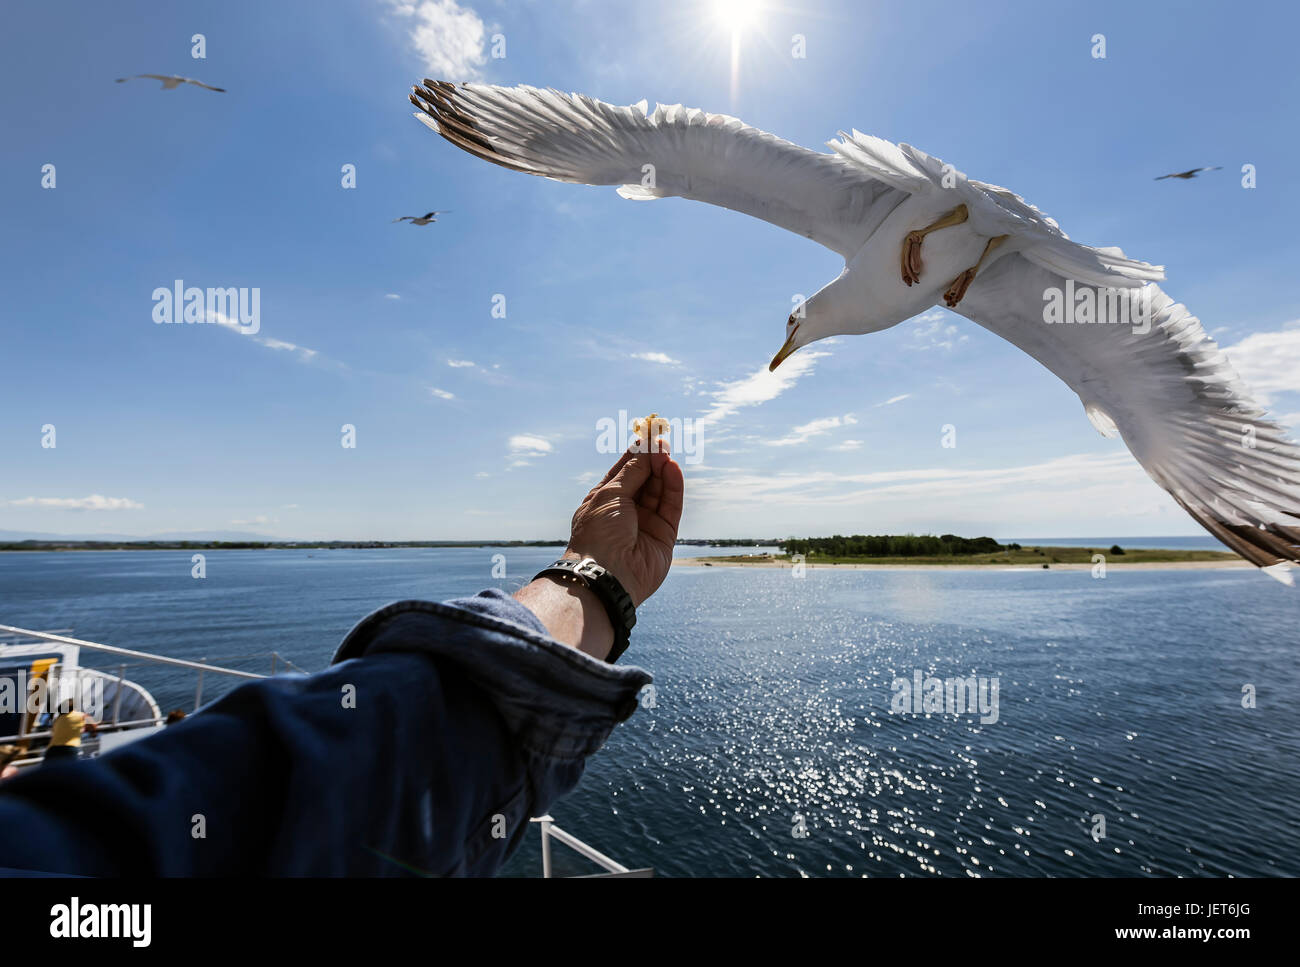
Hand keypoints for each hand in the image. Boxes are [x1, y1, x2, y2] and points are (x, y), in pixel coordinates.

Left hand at [564, 440, 684, 606]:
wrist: (606, 574)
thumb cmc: (599, 532)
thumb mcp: (610, 494)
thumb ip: (632, 471)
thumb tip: (645, 450)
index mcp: (605, 501)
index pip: (624, 471)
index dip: (636, 453)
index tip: (647, 434)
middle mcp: (625, 512)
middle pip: (644, 479)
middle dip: (652, 459)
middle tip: (661, 440)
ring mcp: (645, 524)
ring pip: (659, 490)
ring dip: (663, 470)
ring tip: (666, 453)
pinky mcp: (664, 536)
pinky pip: (671, 506)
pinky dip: (673, 487)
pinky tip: (672, 469)